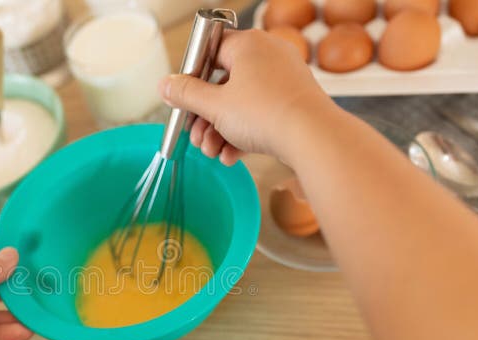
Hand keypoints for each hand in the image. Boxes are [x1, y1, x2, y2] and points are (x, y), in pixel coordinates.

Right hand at [159, 29, 331, 165]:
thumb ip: (186, 95)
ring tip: (212, 152)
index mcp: (248, 45)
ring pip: (240, 104)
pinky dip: (242, 135)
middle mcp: (268, 56)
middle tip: (195, 137)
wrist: (312, 138)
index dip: (192, 78)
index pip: (209, 51)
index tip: (183, 99)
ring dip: (220, 131)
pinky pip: (259, 115)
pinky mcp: (292, 103)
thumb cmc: (266, 114)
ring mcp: (283, 80)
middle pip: (223, 84)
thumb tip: (165, 85)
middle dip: (205, 117)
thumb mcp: (214, 106)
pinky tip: (230, 156)